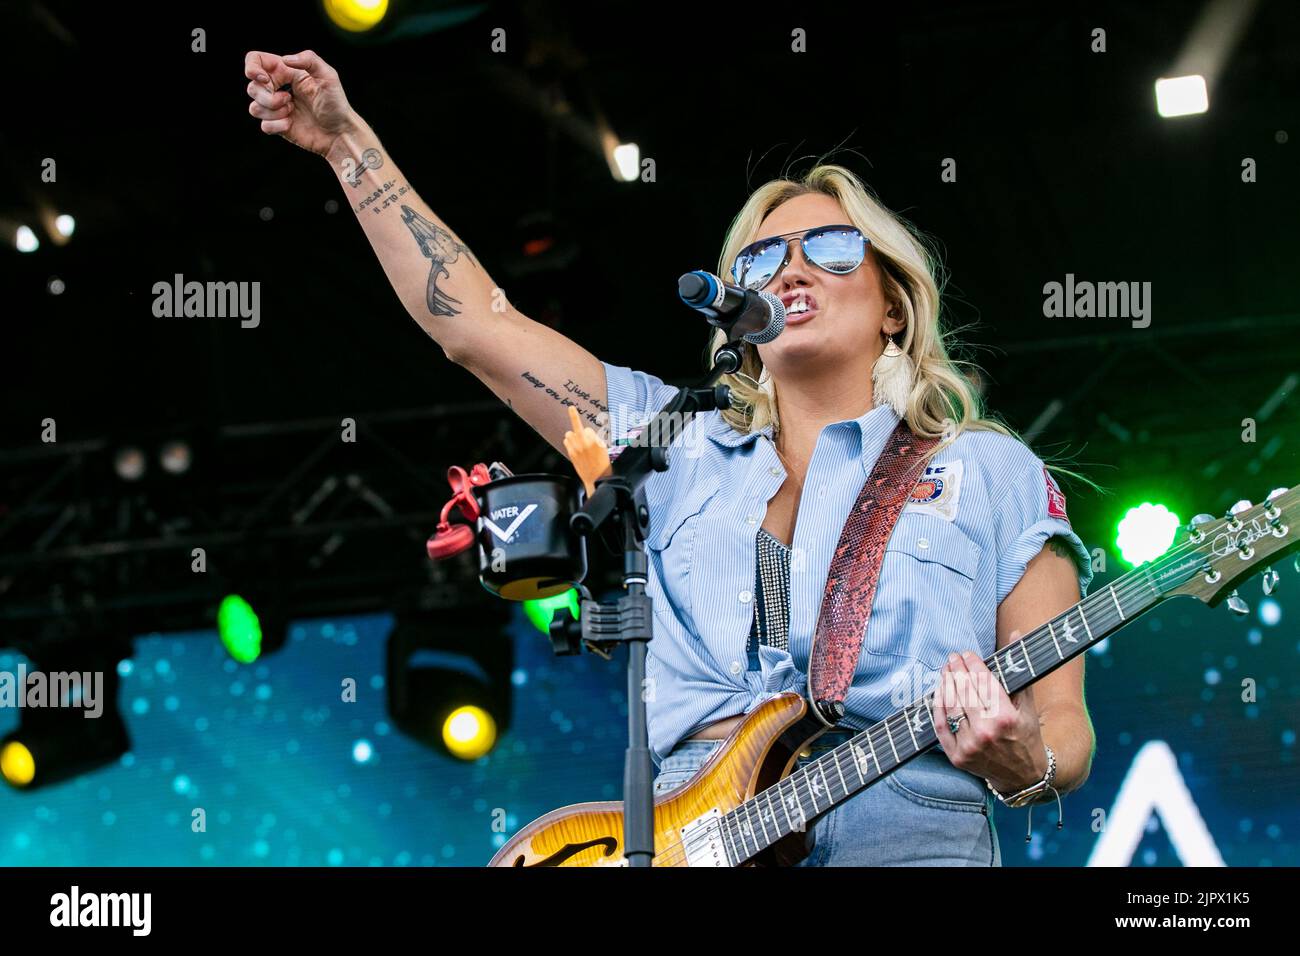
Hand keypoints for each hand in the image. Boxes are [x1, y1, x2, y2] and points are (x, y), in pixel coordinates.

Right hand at [243, 49, 358, 156]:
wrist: (340, 132)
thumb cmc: (336, 103)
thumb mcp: (328, 76)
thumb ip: (309, 59)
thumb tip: (285, 59)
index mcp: (286, 71)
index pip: (255, 60)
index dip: (252, 68)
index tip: (264, 79)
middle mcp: (277, 88)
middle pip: (251, 87)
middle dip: (266, 96)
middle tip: (288, 99)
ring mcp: (276, 108)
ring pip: (254, 108)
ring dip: (272, 111)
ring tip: (292, 111)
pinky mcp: (278, 126)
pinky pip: (264, 126)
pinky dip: (277, 125)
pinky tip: (291, 124)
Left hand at [563, 406, 611, 496]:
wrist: (596, 478)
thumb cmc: (602, 463)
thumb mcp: (603, 448)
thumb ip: (594, 438)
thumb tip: (585, 430)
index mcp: (595, 441)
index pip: (587, 429)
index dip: (589, 433)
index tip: (580, 418)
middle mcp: (585, 444)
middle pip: (576, 428)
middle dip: (578, 430)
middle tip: (577, 424)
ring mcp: (577, 449)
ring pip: (569, 434)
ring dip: (573, 436)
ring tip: (578, 443)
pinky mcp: (571, 454)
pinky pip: (566, 441)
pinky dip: (569, 443)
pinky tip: (575, 448)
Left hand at [930, 647, 1047, 795]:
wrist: (1023, 776)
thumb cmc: (1026, 734)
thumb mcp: (1028, 704)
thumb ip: (1019, 669)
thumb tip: (1015, 633)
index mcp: (1006, 718)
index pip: (982, 682)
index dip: (972, 664)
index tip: (967, 654)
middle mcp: (986, 732)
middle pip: (963, 691)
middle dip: (956, 670)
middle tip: (953, 657)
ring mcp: (969, 746)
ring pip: (949, 706)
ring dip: (945, 684)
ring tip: (946, 670)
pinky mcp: (957, 757)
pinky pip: (940, 725)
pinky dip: (937, 706)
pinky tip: (939, 692)